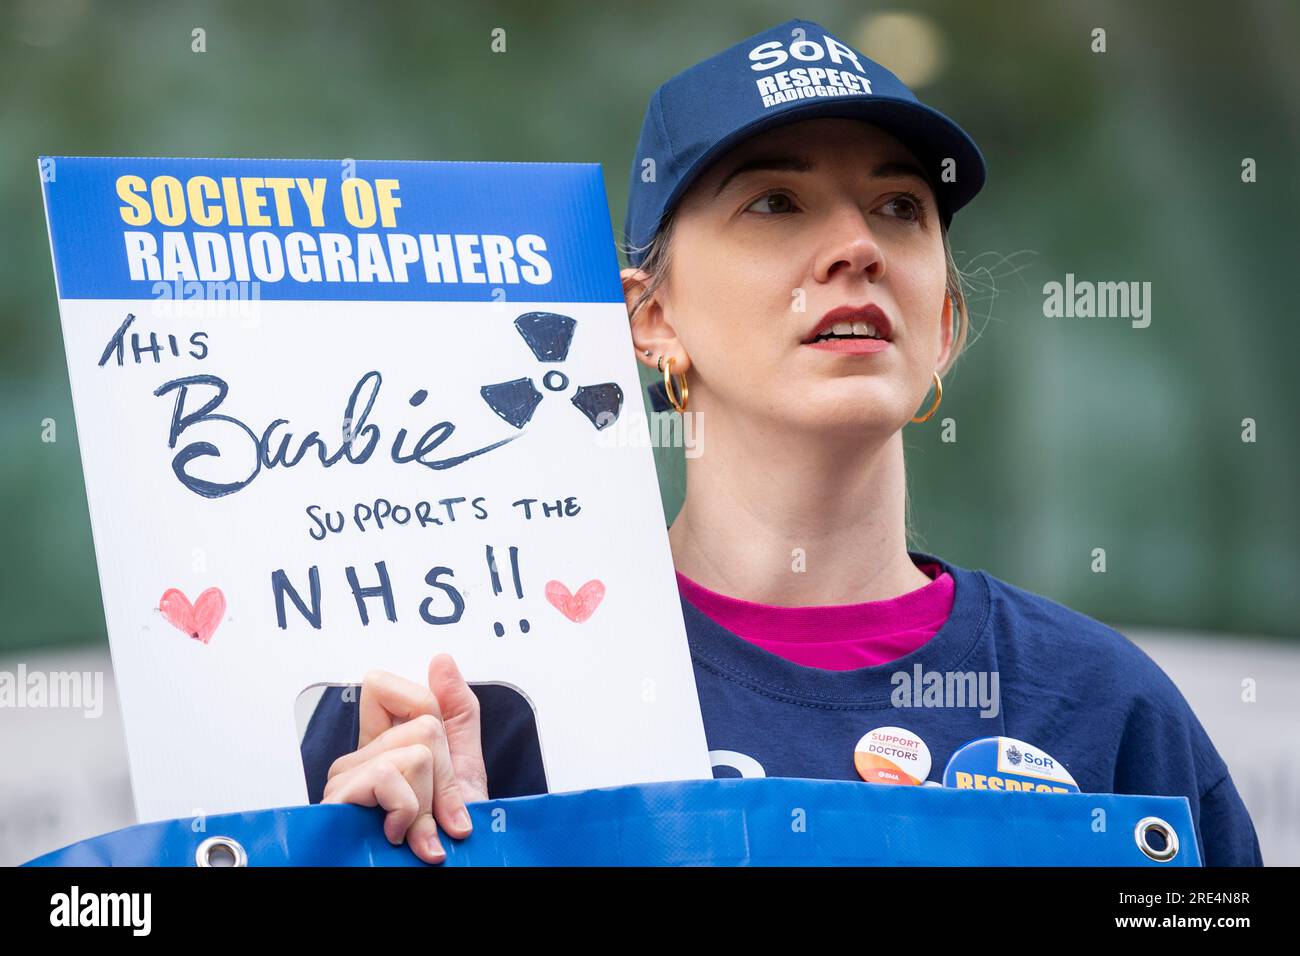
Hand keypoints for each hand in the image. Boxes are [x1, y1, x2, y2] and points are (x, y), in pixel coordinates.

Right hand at [321, 654, 488, 863]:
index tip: (439, 761)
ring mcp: (342, 781)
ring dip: (431, 803)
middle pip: (421, 722)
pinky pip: (389, 774)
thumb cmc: (447, 839)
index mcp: (382, 746)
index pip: (382, 684)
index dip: (425, 710)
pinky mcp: (339, 802)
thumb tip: (441, 661)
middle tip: (437, 815)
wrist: (450, 876)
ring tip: (421, 834)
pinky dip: (410, 810)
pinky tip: (399, 836)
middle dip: (445, 775)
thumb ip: (457, 714)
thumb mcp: (465, 771)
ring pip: (414, 751)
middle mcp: (357, 760)